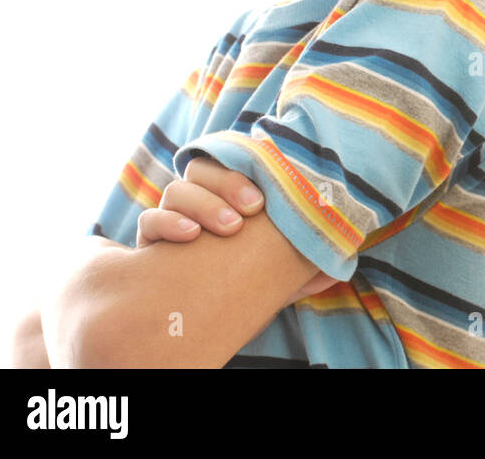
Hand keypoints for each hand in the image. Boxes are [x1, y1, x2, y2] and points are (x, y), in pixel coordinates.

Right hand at [137, 156, 339, 303]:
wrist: (192, 321)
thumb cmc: (242, 288)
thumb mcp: (275, 278)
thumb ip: (300, 270)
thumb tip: (333, 269)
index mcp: (230, 199)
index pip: (235, 163)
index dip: (251, 168)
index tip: (271, 192)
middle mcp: (200, 202)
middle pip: (204, 169)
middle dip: (229, 183)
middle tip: (253, 209)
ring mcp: (173, 218)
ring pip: (178, 190)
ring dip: (204, 203)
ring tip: (229, 228)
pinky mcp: (150, 243)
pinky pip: (150, 220)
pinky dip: (169, 222)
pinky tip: (190, 236)